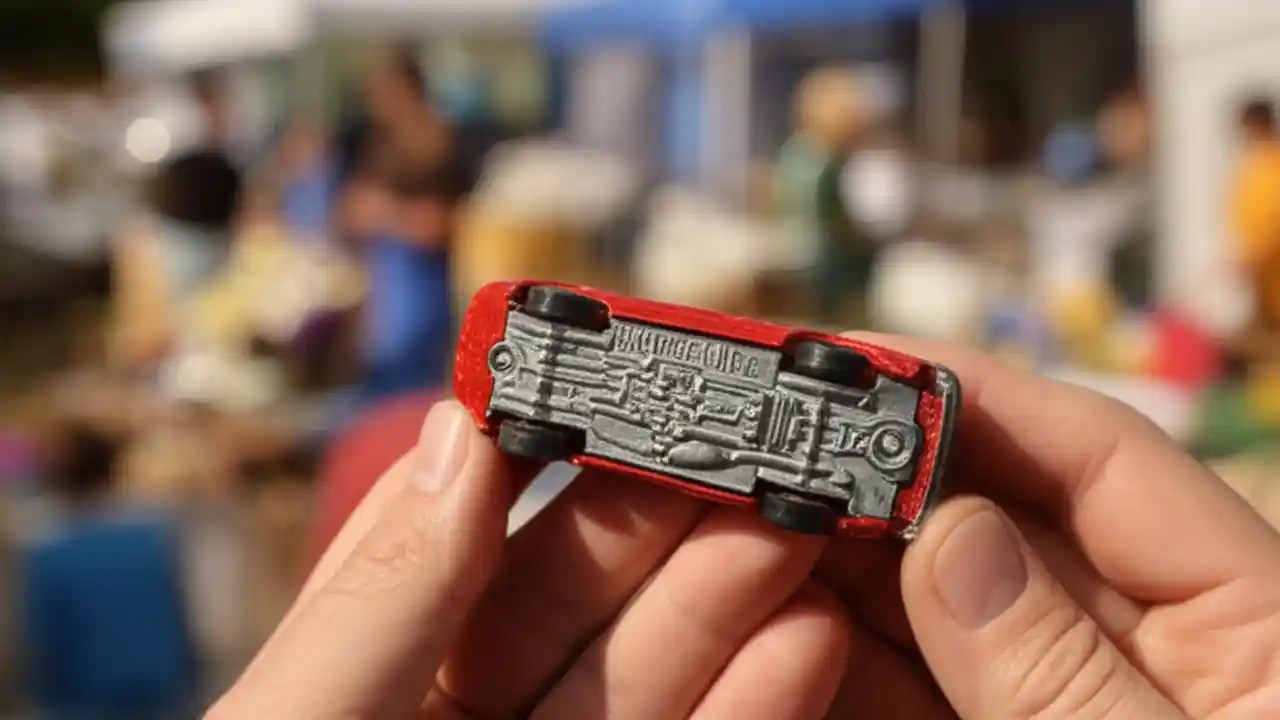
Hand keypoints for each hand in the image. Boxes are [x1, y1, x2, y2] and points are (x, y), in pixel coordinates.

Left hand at [210, 400, 847, 718]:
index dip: (560, 463)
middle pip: (589, 604)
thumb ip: (383, 602)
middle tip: (760, 453)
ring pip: (656, 679)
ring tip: (806, 530)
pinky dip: (760, 707)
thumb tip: (462, 432)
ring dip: (737, 603)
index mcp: (380, 679)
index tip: (642, 391)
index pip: (479, 544)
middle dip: (678, 525)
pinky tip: (813, 645)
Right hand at [813, 334, 1279, 718]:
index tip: (860, 364)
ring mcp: (1073, 694)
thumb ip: (1064, 674)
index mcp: (1251, 618)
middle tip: (776, 442)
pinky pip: (921, 688)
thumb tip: (945, 537)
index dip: (976, 394)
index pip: (1107, 458)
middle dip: (887, 478)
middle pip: (1002, 521)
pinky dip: (849, 657)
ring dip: (847, 564)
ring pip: (945, 605)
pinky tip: (783, 622)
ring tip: (756, 520)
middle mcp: (1152, 640)